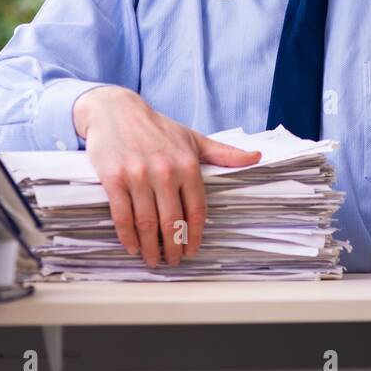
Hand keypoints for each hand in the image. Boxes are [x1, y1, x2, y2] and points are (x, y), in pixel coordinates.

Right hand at [72, 86, 261, 266]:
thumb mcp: (192, 137)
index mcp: (187, 165)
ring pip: (147, 223)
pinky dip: (128, 236)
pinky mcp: (114, 179)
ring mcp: (137, 176)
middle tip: (173, 261)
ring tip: (153, 259)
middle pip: (172, 222)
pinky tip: (132, 246)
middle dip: (173, 248)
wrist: (115, 110)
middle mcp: (164, 172)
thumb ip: (222, 153)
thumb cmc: (156, 127)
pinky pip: (122, 215)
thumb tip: (256, 157)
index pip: (196, 210)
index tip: (192, 250)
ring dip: (151, 248)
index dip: (195, 236)